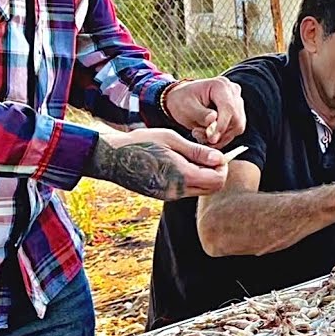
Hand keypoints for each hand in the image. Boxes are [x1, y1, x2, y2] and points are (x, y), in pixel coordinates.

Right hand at [87, 129, 227, 200]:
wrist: (111, 158)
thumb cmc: (140, 142)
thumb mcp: (171, 139)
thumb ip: (197, 151)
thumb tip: (219, 158)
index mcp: (182, 175)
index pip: (218, 180)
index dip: (223, 167)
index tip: (218, 155)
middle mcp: (177, 190)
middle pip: (212, 189)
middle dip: (217, 173)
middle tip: (209, 156)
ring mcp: (169, 195)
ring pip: (199, 191)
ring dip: (204, 176)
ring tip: (193, 157)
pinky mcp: (162, 195)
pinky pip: (185, 191)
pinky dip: (190, 179)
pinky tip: (180, 164)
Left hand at [163, 78, 244, 146]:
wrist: (182, 98)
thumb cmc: (182, 100)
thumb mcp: (185, 107)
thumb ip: (199, 114)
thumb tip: (212, 121)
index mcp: (220, 85)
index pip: (228, 108)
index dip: (221, 126)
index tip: (211, 139)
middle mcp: (233, 91)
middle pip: (236, 119)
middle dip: (220, 134)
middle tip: (204, 139)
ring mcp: (237, 101)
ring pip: (237, 127)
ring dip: (221, 137)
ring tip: (203, 137)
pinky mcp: (237, 111)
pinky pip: (236, 129)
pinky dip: (223, 136)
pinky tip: (210, 135)